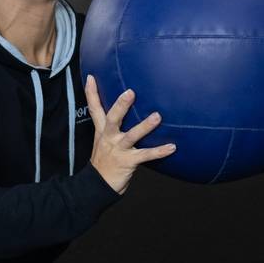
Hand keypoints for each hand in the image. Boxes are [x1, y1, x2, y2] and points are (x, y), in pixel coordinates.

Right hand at [86, 75, 176, 193]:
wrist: (97, 186)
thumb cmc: (104, 162)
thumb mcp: (102, 141)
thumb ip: (110, 127)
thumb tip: (121, 111)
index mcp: (102, 131)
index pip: (94, 109)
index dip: (91, 93)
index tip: (91, 76)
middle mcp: (108, 138)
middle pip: (112, 118)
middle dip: (121, 106)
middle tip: (130, 92)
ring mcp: (118, 150)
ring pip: (131, 136)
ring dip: (144, 126)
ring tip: (157, 116)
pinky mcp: (128, 162)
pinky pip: (146, 155)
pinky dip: (159, 151)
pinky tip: (172, 147)